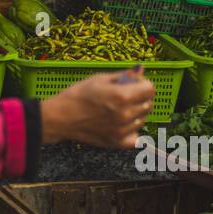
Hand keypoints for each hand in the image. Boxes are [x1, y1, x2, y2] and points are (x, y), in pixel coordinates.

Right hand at [40, 73, 154, 149]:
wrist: (61, 117)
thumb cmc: (78, 95)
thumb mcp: (100, 79)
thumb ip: (124, 76)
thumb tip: (140, 71)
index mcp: (122, 96)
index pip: (150, 89)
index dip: (143, 85)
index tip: (135, 85)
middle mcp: (125, 115)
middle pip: (149, 104)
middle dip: (140, 98)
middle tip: (125, 97)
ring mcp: (122, 130)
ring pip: (143, 119)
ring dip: (136, 114)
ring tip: (118, 110)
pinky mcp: (117, 142)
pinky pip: (136, 136)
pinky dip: (132, 130)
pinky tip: (120, 124)